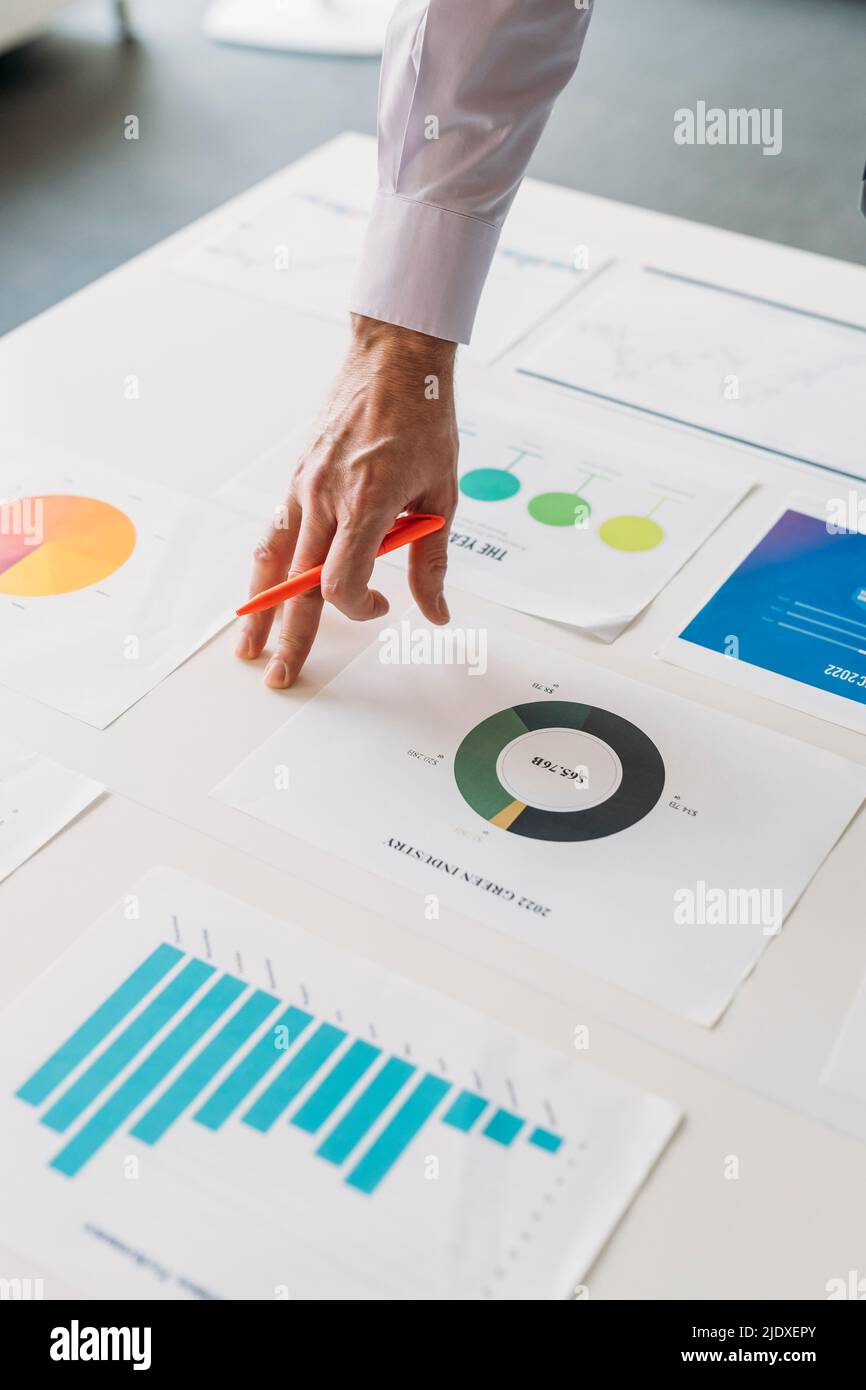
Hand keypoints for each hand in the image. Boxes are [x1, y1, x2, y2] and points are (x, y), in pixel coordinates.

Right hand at [236, 314, 458, 688]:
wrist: (393, 358)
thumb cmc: (423, 419)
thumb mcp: (443, 492)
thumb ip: (432, 559)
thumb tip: (435, 612)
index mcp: (367, 500)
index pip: (342, 581)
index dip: (360, 608)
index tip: (385, 604)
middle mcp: (326, 496)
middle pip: (298, 584)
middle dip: (289, 637)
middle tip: (280, 676)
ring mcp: (304, 486)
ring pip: (273, 558)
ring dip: (260, 607)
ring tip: (247, 646)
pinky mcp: (297, 478)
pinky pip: (275, 530)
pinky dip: (267, 565)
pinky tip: (260, 590)